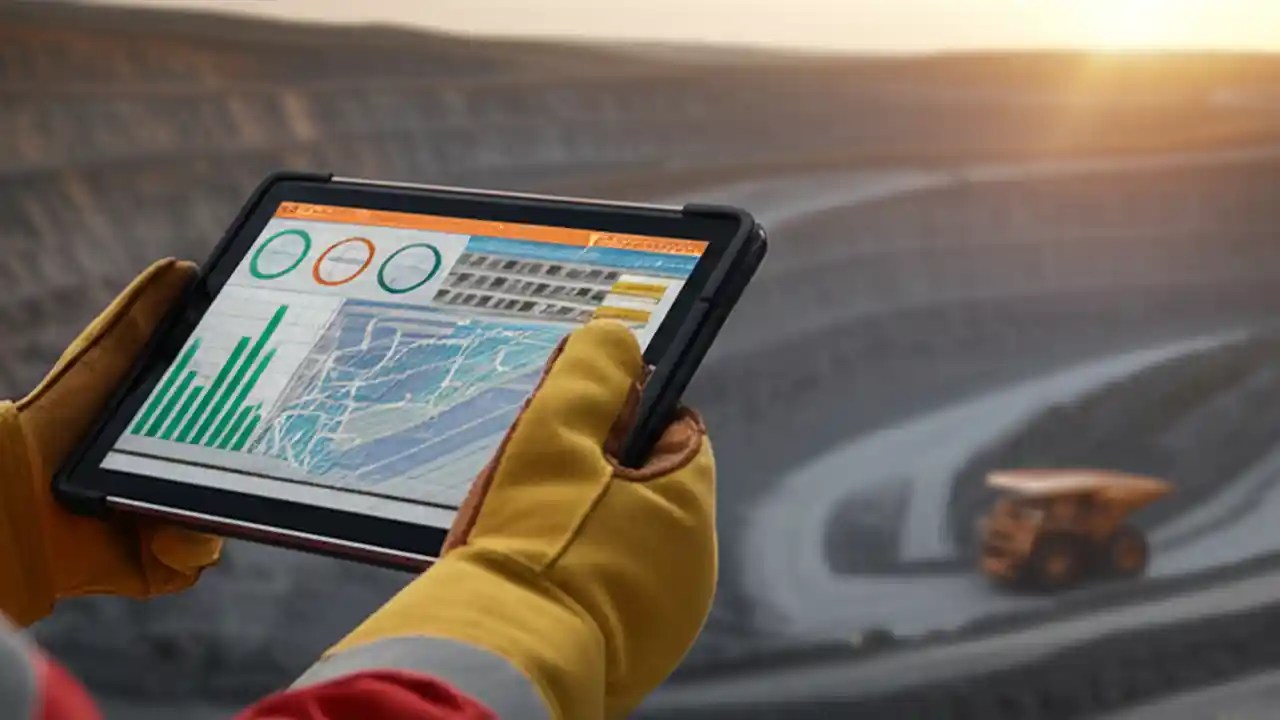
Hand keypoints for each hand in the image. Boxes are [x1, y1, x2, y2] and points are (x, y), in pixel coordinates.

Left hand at [0, 259, 222, 625]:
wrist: (8, 501)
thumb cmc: (53, 422)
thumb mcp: (104, 359)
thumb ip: (140, 318)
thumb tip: (183, 269)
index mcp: (174, 437)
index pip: (234, 428)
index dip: (257, 418)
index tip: (278, 401)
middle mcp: (176, 481)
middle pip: (241, 478)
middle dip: (249, 470)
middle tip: (255, 454)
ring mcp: (167, 526)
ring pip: (223, 522)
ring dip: (202, 512)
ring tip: (166, 504)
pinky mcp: (156, 567)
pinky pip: (195, 563)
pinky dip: (180, 548)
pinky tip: (153, 533)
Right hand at [303, 321, 716, 719]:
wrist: (503, 663)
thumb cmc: (532, 541)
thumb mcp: (554, 432)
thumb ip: (590, 373)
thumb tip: (618, 341)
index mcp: (688, 502)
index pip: (672, 430)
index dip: (618, 416)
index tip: (571, 424)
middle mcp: (693, 564)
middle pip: (642, 489)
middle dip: (588, 477)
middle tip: (532, 482)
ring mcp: (666, 618)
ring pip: (620, 545)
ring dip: (577, 529)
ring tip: (519, 532)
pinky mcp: (632, 658)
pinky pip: (604, 597)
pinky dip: (572, 581)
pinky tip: (527, 579)